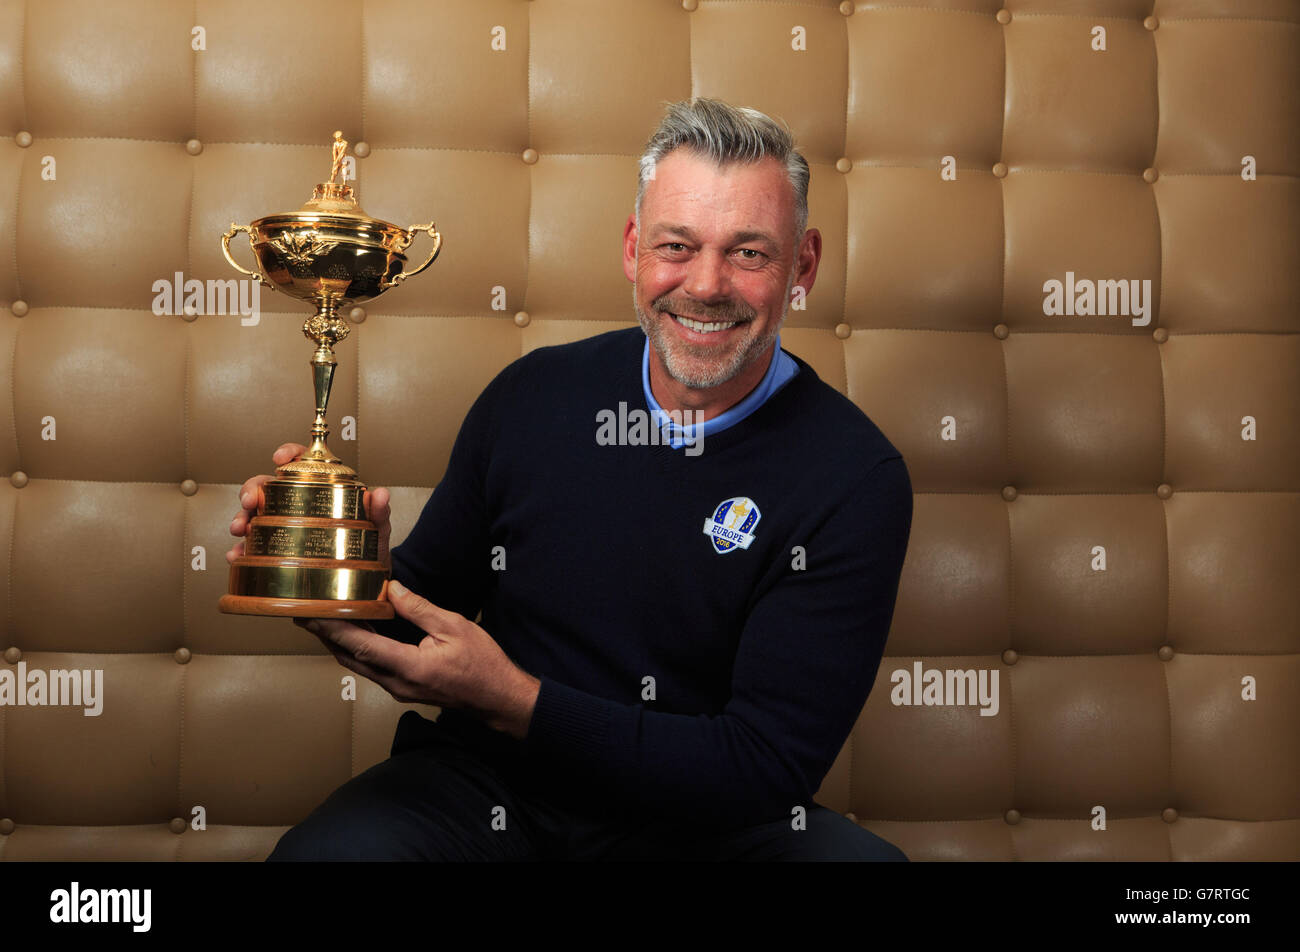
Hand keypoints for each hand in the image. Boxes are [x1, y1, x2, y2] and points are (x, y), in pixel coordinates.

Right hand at [226, 442, 392, 567]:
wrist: (368, 583)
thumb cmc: (370, 548)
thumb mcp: (376, 529)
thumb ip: (379, 511)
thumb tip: (380, 493)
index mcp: (319, 490)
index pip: (300, 462)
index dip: (288, 453)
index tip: (279, 458)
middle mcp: (297, 505)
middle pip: (266, 487)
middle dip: (251, 491)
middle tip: (249, 502)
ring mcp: (283, 527)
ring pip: (253, 515)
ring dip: (241, 519)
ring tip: (239, 530)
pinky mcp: (276, 551)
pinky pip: (253, 548)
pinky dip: (241, 550)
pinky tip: (237, 555)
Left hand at [296, 580, 540, 739]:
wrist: (497, 698)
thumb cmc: (482, 663)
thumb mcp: (454, 627)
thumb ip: (419, 608)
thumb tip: (391, 590)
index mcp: (408, 667)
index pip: (360, 646)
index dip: (332, 629)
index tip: (310, 615)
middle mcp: (397, 683)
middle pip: (351, 658)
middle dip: (327, 636)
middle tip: (307, 614)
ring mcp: (399, 690)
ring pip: (359, 665)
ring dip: (340, 644)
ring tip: (326, 622)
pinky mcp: (404, 690)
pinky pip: (372, 669)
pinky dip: (358, 650)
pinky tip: (357, 635)